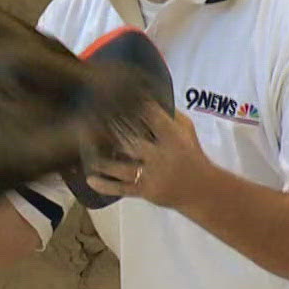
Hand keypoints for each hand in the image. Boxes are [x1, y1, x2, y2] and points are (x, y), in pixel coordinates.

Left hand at [84, 106, 210, 210]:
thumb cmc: (191, 154)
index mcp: (172, 137)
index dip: (133, 107)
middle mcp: (160, 155)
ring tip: (86, 150)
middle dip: (110, 132)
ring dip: (102, 160)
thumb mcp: (186, 130)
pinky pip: (122, 189)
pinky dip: (105, 185)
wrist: (202, 189)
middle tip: (88, 122)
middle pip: (131, 141)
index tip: (113, 97)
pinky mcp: (145, 191)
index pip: (151, 117)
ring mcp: (151, 175)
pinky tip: (90, 179)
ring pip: (121, 167)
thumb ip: (170, 114)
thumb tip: (148, 97)